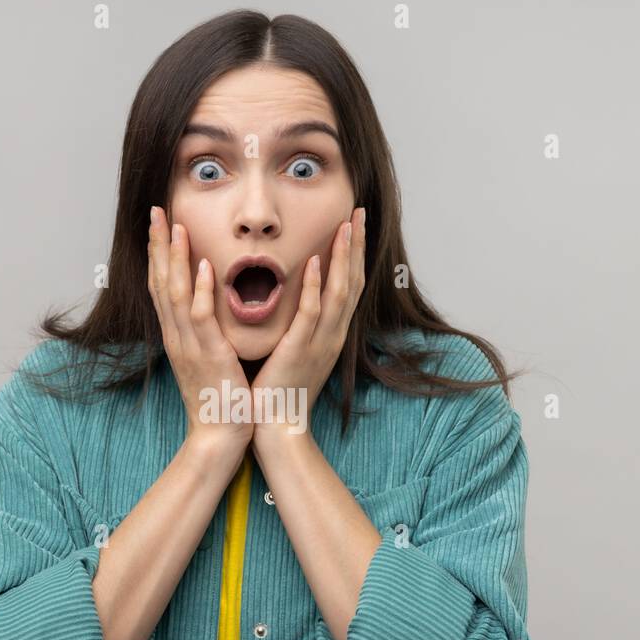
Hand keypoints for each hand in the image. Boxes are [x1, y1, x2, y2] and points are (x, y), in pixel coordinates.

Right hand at [146, 206, 252, 455]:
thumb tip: (209, 307)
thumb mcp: (208, 358)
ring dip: (174, 258)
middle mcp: (177, 336)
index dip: (160, 254)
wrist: (218, 435)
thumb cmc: (219, 399)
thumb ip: (205, 332)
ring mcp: (189, 344)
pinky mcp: (208, 355)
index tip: (160, 224)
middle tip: (156, 211)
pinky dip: (199, 291)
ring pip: (175, 294)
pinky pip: (200, 318)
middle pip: (161, 282)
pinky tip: (201, 267)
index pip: (163, 286)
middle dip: (159, 245)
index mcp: (178, 335)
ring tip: (175, 227)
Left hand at [251, 206, 365, 447]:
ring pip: (339, 292)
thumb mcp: (297, 351)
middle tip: (360, 212)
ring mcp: (320, 342)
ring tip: (346, 225)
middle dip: (356, 246)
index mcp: (331, 333)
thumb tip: (295, 298)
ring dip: (343, 257)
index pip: (349, 285)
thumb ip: (300, 325)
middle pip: (353, 282)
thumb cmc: (282, 390)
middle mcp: (332, 334)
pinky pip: (311, 314)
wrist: (279, 427)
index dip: (354, 254)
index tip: (354, 225)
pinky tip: (313, 262)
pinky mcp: (300, 350)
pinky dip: (314, 287)